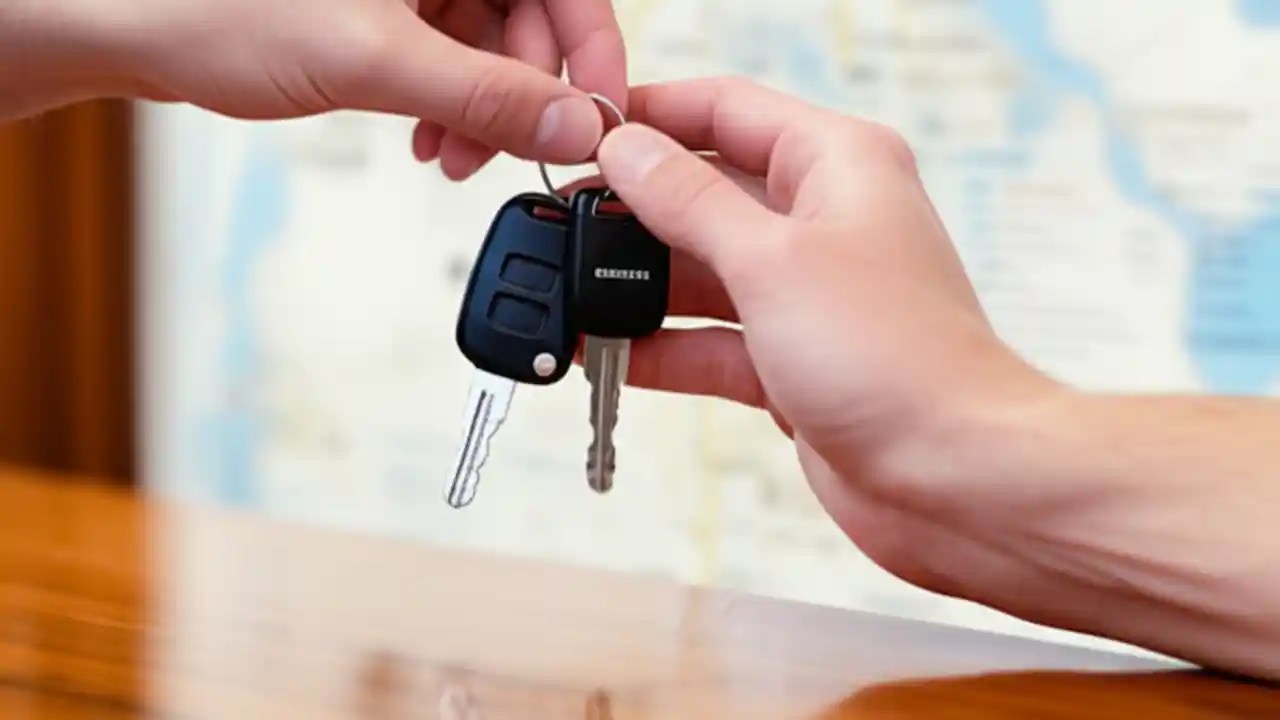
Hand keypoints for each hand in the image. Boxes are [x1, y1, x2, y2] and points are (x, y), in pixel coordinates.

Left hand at [2, 0, 624, 170]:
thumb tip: (574, 124)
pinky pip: (451, 55)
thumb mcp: (374, 60)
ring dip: (483, 109)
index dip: (594, 53)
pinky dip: (448, 102)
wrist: (134, 25)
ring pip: (493, 43)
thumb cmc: (220, 8)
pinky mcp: (388, 7)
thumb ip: (486, 95)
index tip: (600, 119)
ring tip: (448, 154)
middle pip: (535, 17)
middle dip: (526, 94)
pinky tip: (424, 137)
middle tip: (507, 151)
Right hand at [596, 78, 1057, 584]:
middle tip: (560, 222)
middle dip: (634, 210)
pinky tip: (610, 354)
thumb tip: (628, 150)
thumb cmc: (895, 358)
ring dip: (639, 287)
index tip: (583, 130)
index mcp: (837, 165)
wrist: (952, 480)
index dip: (651, 114)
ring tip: (571, 295)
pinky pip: (713, 340)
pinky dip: (664, 348)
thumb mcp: (771, 261)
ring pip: (703, 272)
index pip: (727, 110)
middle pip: (706, 193)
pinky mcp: (793, 360)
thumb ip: (688, 202)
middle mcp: (823, 221)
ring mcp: (806, 294)